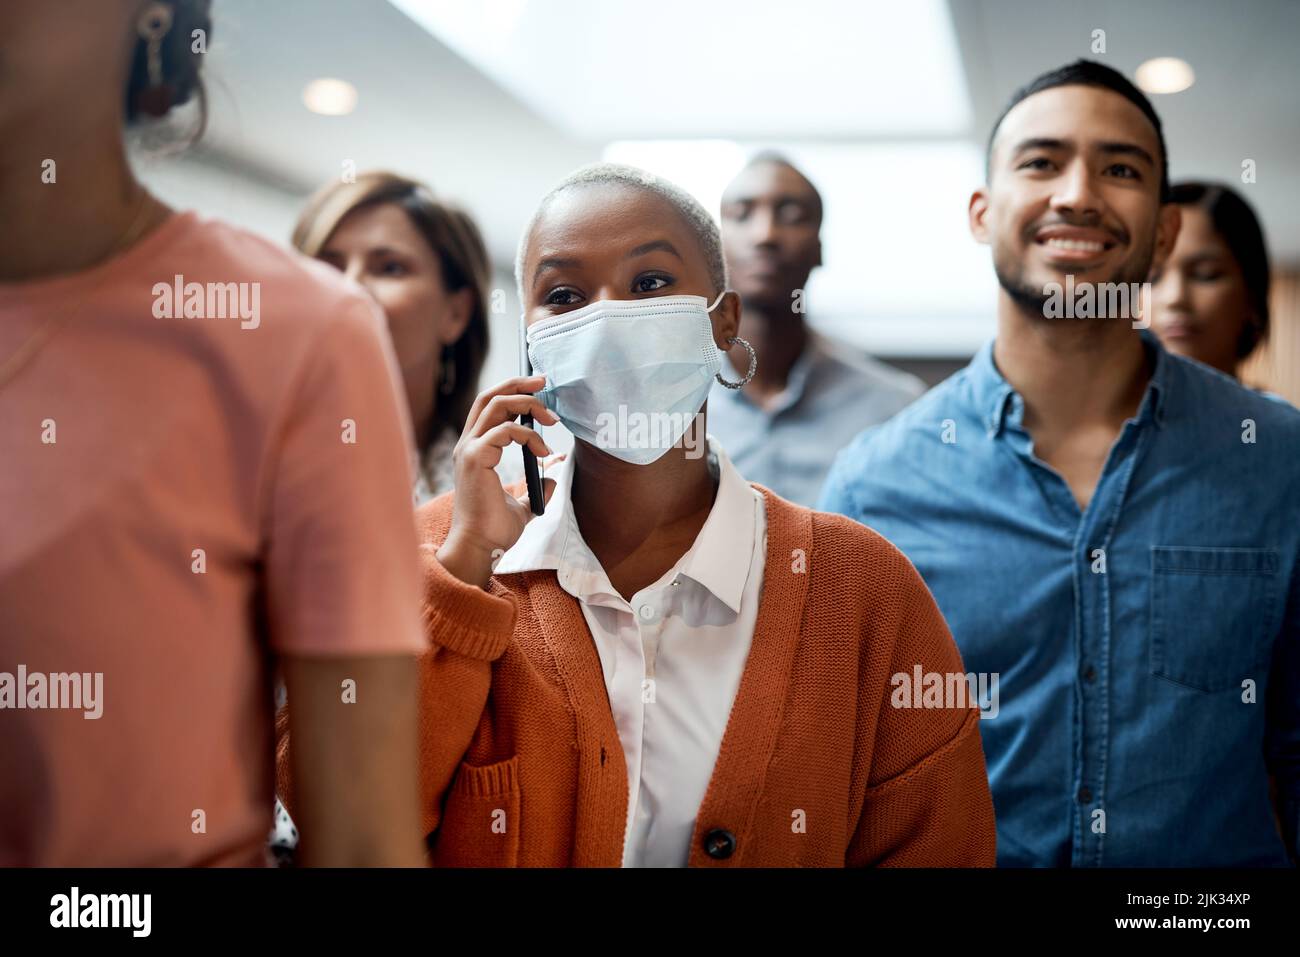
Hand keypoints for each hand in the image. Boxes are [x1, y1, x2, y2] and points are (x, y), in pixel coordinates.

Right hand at [436, 375, 557, 586]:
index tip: (540, 390)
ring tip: (551, 419)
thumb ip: (534, 489)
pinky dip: (527, 435)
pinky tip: (541, 450)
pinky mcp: (475, 459)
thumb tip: (551, 479)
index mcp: (475, 449)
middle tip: (544, 382)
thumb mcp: (522, 505)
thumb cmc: (495, 529)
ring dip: (527, 404)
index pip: (489, 406)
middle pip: (490, 396)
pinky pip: (504, 431)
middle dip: (518, 383)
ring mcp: (469, 449)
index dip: (513, 391)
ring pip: (495, 405)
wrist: (482, 547)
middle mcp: (468, 444)